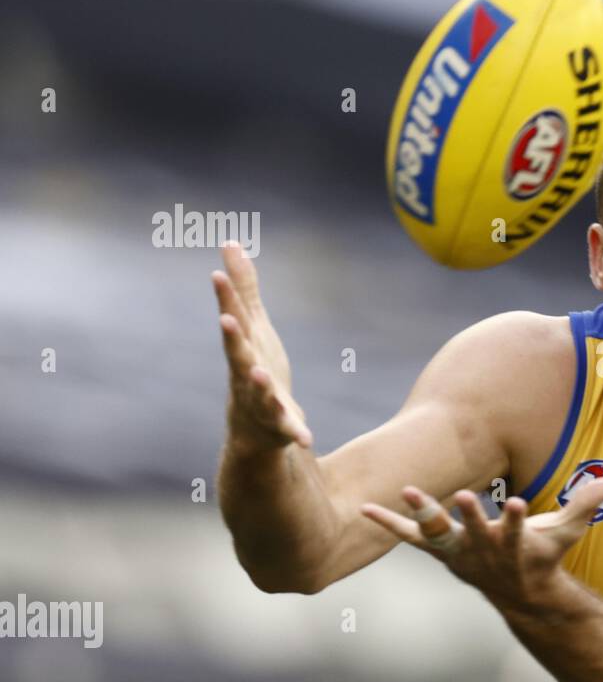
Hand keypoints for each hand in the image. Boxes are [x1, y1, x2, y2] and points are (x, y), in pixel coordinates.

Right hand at [212, 240, 312, 451]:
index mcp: (243, 348)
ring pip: (258, 392)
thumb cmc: (253, 367)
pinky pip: (289, 429)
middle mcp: (245, 373)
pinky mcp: (280, 425)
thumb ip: (243, 288)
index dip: (225, 298)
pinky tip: (307, 438)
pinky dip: (297, 432)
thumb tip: (230, 243)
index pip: (233, 319)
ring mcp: (260, 401)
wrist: (256, 427)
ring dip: (257, 382)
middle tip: (226, 319)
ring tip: (259, 372)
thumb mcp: (253, 326)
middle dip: (232, 336)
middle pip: (237, 353)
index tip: (216, 275)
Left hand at [359, 476, 602, 606]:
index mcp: (515, 545)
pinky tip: (365, 508)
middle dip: (469, 517)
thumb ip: (590, 503)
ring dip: (424, 514)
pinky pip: (410, 537)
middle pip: (475, 532)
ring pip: (439, 533)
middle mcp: (484, 551)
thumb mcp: (568, 531)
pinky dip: (388, 523)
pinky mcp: (439, 551)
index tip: (516, 503)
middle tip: (462, 496)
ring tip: (409, 492)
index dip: (515, 519)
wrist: (518, 596)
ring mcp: (458, 553)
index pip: (517, 530)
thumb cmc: (543, 556)